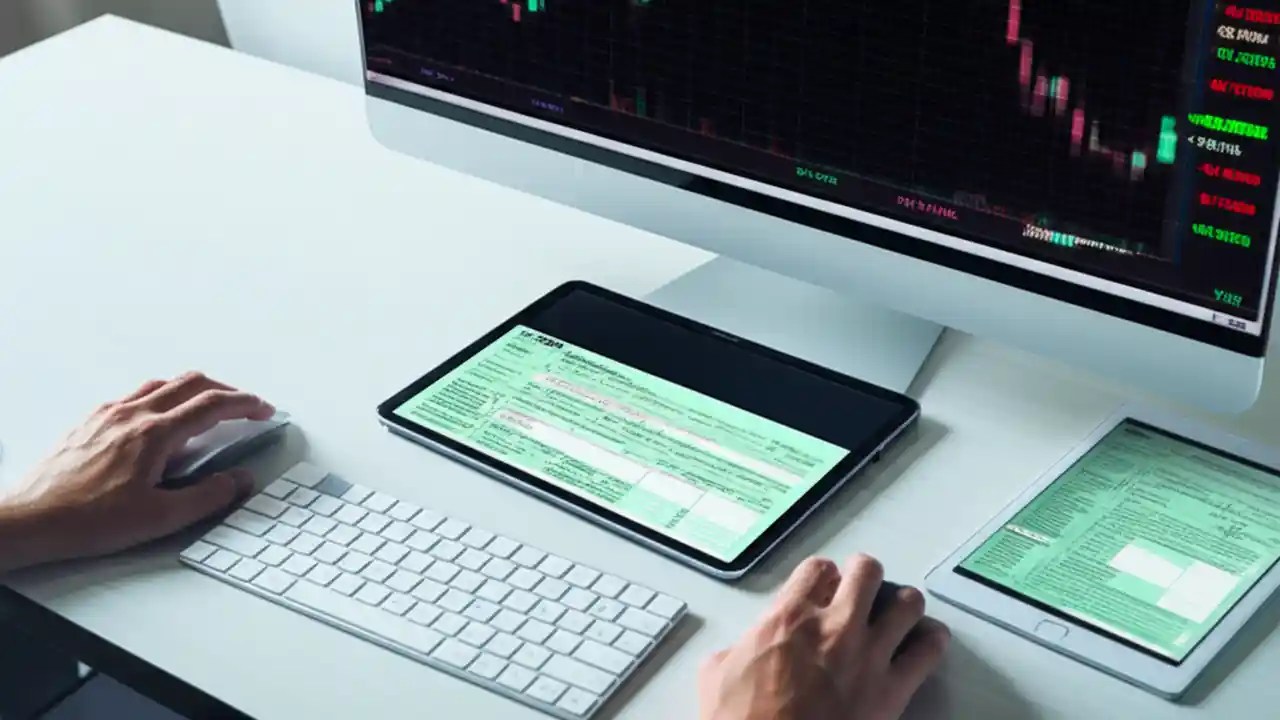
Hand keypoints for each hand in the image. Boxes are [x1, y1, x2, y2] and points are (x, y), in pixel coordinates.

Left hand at [0, 373, 273, 572]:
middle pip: (191, 384)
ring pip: (161, 385)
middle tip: (244, 406)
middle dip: (226, 391)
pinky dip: (161, 398)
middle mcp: (132, 415)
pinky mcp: (90, 422)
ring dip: (193, 391)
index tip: (263, 410)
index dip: (246, 405)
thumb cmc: (87, 520)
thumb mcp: (160, 517)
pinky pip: (135, 396)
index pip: (213, 406)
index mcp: (155, 434)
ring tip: (207, 409)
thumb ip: (208, 496)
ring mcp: (108, 415)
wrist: (31, 520)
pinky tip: (159, 421)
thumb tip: (239, 480)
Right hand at [698, 555, 949, 719]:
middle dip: (866, 575)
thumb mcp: (716, 674)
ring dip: (903, 604)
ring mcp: (868, 657)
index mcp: (789, 618)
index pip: (818, 568)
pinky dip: (931, 642)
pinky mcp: (892, 690)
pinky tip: (927, 641)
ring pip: (908, 603)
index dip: (822, 574)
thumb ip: (738, 648)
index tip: (823, 584)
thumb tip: (741, 651)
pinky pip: (929, 652)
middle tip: (863, 586)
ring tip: (899, 611)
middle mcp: (834, 628)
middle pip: (867, 572)